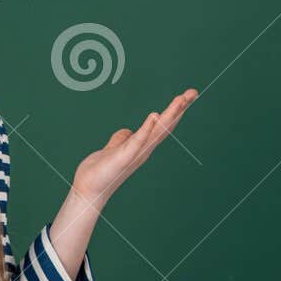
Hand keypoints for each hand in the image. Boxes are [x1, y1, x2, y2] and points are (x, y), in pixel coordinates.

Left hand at [70, 88, 196, 207]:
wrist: (87, 189)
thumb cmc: (100, 171)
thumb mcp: (113, 149)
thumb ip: (122, 139)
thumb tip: (128, 131)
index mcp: (141, 146)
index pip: (162, 125)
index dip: (174, 110)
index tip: (187, 95)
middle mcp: (143, 149)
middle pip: (165, 126)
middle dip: (179, 109)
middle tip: (193, 92)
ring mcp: (135, 153)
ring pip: (156, 131)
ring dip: (169, 115)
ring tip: (181, 99)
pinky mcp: (124, 157)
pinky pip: (137, 141)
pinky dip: (146, 129)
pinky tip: (154, 116)